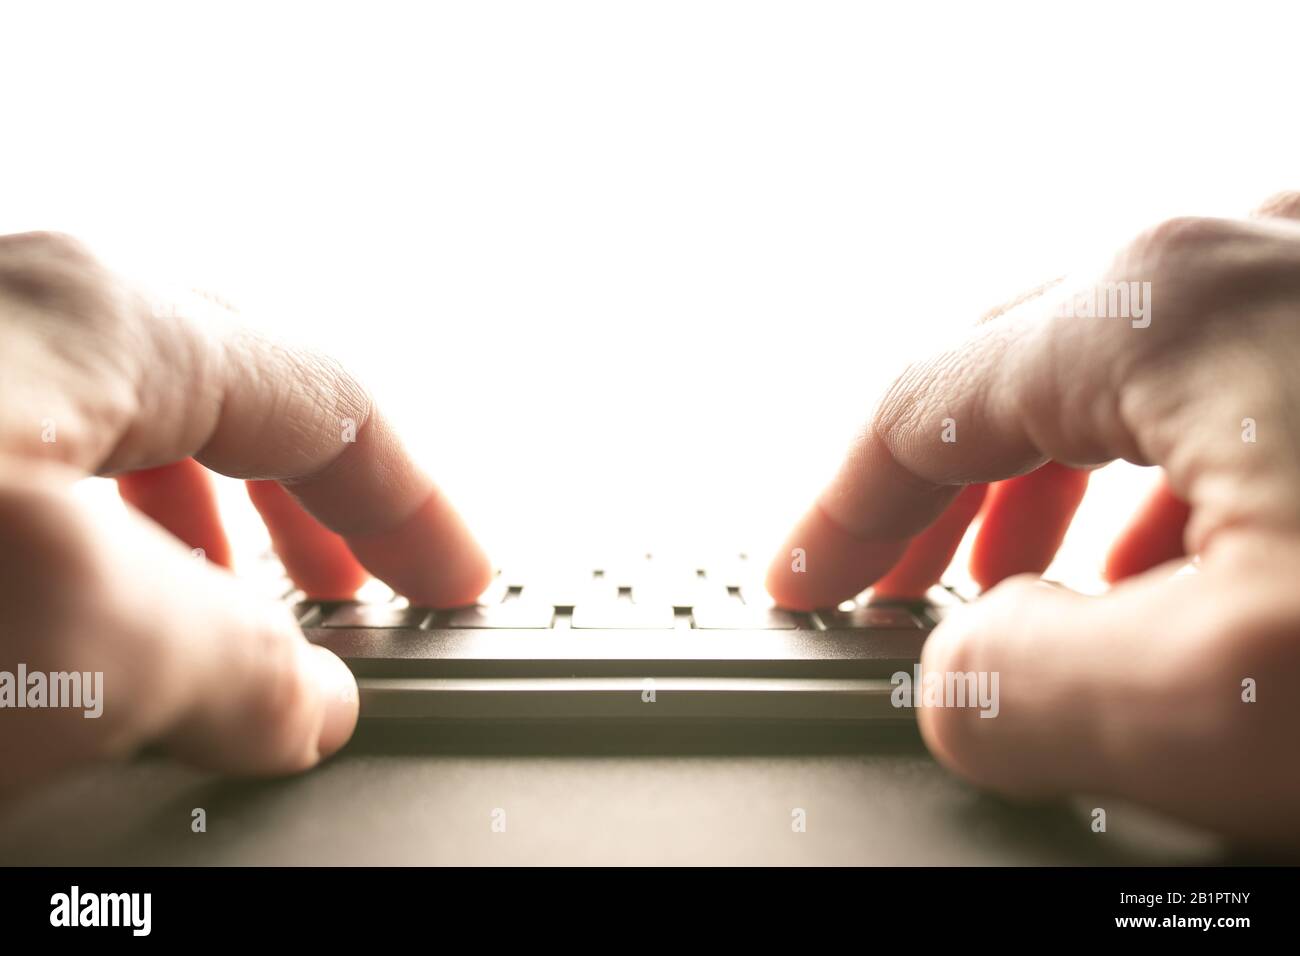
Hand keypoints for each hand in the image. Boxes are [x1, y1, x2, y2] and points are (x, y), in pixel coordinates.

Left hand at [0, 232, 491, 794]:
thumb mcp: (83, 637)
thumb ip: (235, 671)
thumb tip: (308, 704)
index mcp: (114, 321)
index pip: (332, 407)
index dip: (414, 508)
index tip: (453, 583)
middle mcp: (31, 308)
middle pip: (236, 397)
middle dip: (315, 503)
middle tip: (358, 591)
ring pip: (129, 423)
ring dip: (204, 521)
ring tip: (222, 602)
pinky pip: (41, 453)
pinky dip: (102, 530)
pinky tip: (77, 595)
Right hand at [766, 193, 1299, 845]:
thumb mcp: (1226, 701)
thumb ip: (1025, 686)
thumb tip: (959, 671)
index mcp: (1167, 307)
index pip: (920, 408)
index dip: (841, 511)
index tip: (803, 584)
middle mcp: (1244, 254)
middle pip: (1012, 376)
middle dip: (932, 496)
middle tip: (879, 587)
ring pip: (1120, 376)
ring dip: (1045, 489)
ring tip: (1018, 583)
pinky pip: (1224, 387)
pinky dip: (1161, 481)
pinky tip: (1181, 559)